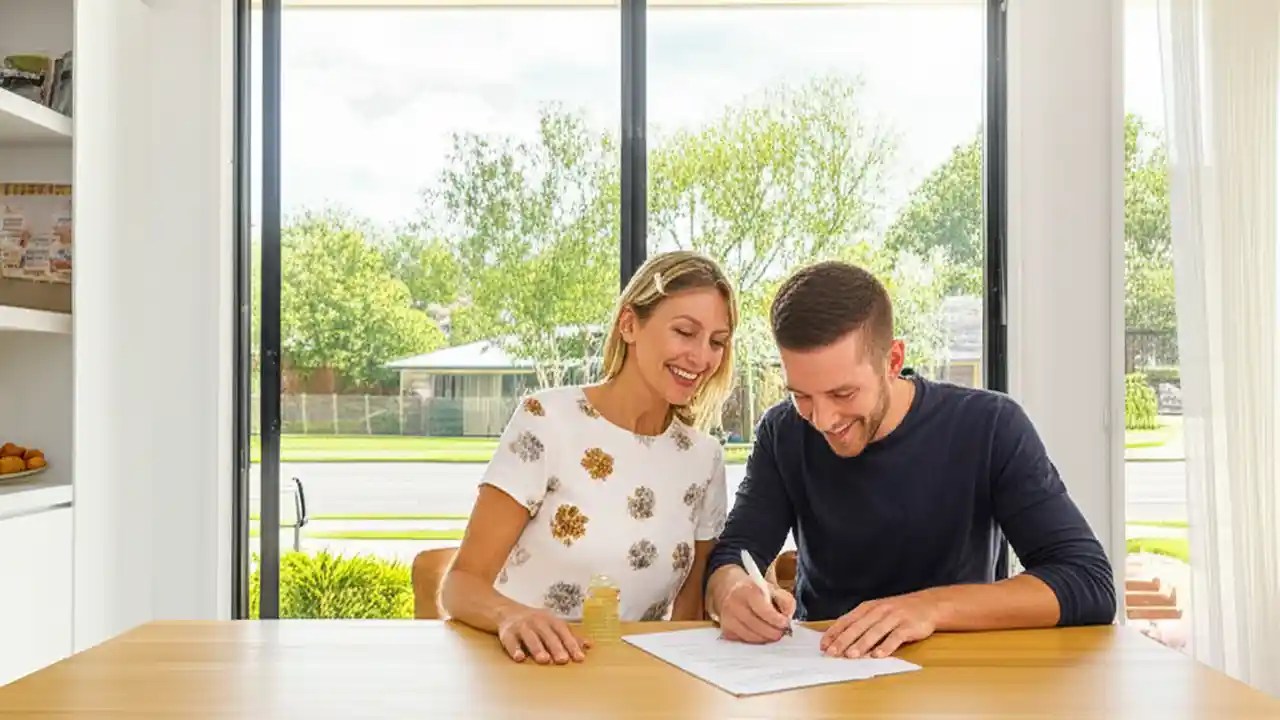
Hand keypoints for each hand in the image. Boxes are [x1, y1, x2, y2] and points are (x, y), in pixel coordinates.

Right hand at [496, 607, 589, 663]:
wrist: (506, 611)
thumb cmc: (535, 622)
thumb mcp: (552, 625)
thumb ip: (569, 636)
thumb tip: (589, 646)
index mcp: (550, 620)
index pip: (563, 631)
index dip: (571, 644)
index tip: (579, 658)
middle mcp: (537, 621)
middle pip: (548, 634)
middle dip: (556, 647)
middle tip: (563, 660)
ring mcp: (521, 626)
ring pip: (530, 636)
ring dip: (537, 648)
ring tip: (544, 660)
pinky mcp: (506, 632)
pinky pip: (510, 641)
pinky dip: (514, 649)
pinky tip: (519, 658)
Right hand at [714, 569, 795, 643]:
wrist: (732, 592)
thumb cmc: (756, 592)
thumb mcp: (773, 589)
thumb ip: (785, 601)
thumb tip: (788, 618)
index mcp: (747, 590)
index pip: (762, 609)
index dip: (776, 619)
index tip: (785, 624)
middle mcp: (734, 603)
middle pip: (756, 625)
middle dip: (772, 632)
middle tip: (781, 633)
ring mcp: (728, 618)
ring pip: (750, 636)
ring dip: (765, 638)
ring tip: (773, 634)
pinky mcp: (726, 630)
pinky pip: (744, 640)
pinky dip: (755, 640)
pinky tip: (761, 635)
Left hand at [821, 591, 937, 658]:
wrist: (928, 605)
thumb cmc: (897, 611)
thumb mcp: (876, 612)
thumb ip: (860, 623)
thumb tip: (839, 639)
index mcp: (868, 608)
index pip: (846, 620)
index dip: (834, 633)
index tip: (823, 645)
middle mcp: (879, 611)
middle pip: (858, 627)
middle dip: (844, 640)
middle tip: (832, 653)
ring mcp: (894, 618)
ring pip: (875, 632)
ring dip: (862, 644)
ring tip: (851, 655)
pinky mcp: (908, 626)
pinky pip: (895, 637)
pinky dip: (886, 646)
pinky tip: (878, 655)